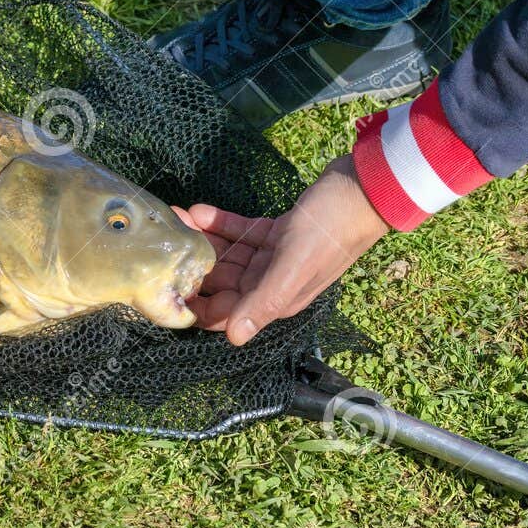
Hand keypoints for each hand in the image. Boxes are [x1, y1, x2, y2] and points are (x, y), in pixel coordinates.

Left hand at [174, 155, 389, 345]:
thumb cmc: (331, 229)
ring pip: (227, 254)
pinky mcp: (275, 231)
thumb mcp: (294, 266)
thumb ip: (263, 302)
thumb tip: (234, 339)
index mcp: (275, 299)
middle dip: (190, 266)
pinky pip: (240, 232)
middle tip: (161, 246)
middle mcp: (270, 282)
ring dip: (200, 240)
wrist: (365, 188)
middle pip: (220, 282)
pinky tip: (197, 209)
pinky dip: (219, 223)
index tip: (162, 287)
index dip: (194, 304)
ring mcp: (273, 257)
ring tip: (174, 220)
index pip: (225, 313)